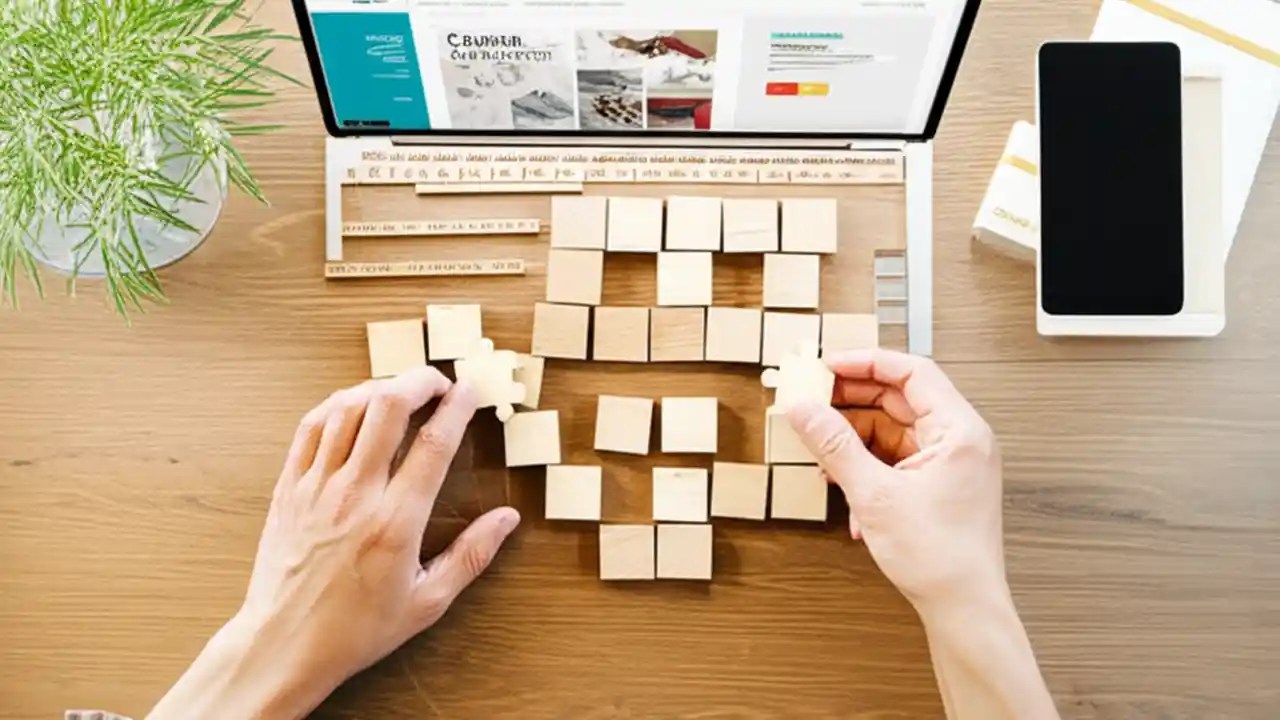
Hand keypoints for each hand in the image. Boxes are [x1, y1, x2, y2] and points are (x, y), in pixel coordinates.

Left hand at [149, 368, 519, 719]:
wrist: (284, 646)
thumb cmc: (356, 630)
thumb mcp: (427, 601)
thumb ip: (471, 555)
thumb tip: (508, 520)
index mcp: (396, 522)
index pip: (434, 444)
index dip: (457, 407)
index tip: (471, 390)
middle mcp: (355, 495)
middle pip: (388, 407)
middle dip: (420, 381)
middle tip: (439, 381)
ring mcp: (317, 487)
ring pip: (348, 408)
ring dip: (380, 387)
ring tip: (401, 389)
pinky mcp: (289, 488)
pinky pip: (311, 427)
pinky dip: (337, 404)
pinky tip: (354, 404)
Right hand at [788, 349, 1004, 614]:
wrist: (963, 609)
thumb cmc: (941, 558)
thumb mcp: (874, 494)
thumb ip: (834, 446)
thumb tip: (804, 410)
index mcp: (960, 430)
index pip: (911, 372)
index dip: (866, 363)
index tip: (827, 366)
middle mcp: (960, 440)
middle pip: (899, 399)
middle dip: (851, 402)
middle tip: (812, 402)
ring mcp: (949, 463)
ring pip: (893, 431)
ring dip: (853, 440)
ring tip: (819, 451)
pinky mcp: (938, 485)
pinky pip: (895, 458)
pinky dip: (866, 465)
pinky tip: (842, 483)